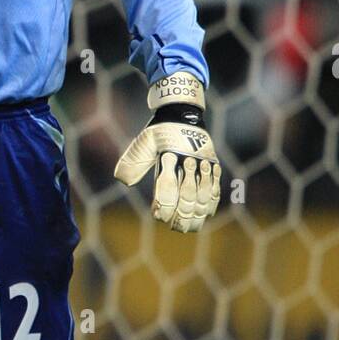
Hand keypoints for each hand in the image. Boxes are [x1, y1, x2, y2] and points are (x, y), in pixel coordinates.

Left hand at [114, 72, 220, 232]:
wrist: (182, 112)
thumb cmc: (158, 131)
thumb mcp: (142, 143)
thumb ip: (133, 162)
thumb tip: (123, 182)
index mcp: (169, 156)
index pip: (167, 187)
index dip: (164, 205)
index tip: (158, 216)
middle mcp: (188, 160)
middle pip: (187, 194)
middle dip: (182, 214)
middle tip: (175, 228)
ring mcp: (203, 162)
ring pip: (203, 193)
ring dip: (197, 212)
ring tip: (189, 227)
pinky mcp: (212, 163)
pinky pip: (215, 185)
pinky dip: (212, 201)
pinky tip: (206, 214)